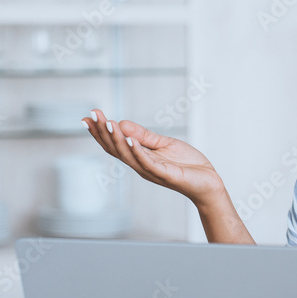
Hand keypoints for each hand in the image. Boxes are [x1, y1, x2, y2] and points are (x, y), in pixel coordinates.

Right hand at [83, 109, 223, 206]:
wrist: (208, 182)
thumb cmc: (187, 164)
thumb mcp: (164, 144)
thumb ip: (144, 136)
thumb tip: (122, 123)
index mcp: (139, 158)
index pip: (114, 145)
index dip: (100, 132)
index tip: (88, 117)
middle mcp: (141, 166)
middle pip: (116, 150)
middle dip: (102, 132)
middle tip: (93, 115)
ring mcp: (152, 171)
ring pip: (128, 156)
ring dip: (117, 139)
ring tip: (108, 123)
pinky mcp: (165, 175)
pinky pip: (148, 163)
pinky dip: (138, 151)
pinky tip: (130, 139)